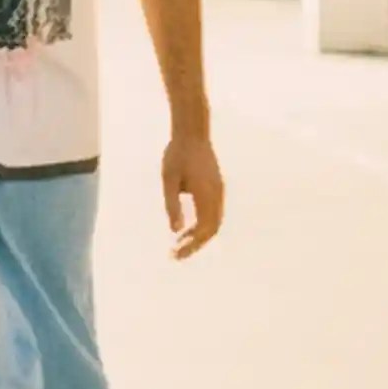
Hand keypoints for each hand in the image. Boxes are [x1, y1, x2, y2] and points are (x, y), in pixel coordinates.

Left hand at [162, 136, 224, 259]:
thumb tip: (175, 231)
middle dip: (195, 245)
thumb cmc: (177, 154)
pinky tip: (186, 229)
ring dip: (198, 236)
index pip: (203, 229)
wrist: (193, 133)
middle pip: (212, 230)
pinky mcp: (217, 188)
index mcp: (206, 194)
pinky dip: (202, 225)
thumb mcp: (168, 180)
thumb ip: (172, 205)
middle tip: (176, 255)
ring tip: (179, 244)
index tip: (176, 254)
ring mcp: (219, 191)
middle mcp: (217, 195)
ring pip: (214, 223)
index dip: (191, 245)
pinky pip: (213, 214)